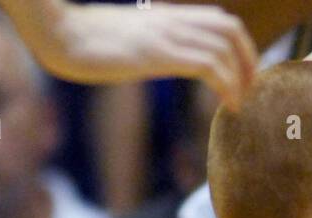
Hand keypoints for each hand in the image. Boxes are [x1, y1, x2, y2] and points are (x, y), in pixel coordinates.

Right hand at [4, 1, 258, 109]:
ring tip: (243, 102)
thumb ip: (145, 46)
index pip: (217, 21)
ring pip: (224, 44)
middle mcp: (170, 21)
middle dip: (250, 60)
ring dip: (242, 75)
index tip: (244, 77)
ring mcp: (166, 35)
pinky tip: (229, 105)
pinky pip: (207, 64)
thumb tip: (149, 58)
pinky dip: (227, 85)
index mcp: (165, 17)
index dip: (240, 46)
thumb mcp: (123, 41)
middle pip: (230, 28)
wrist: (59, 34)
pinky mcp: (159, 54)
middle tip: (251, 92)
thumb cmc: (82, 42)